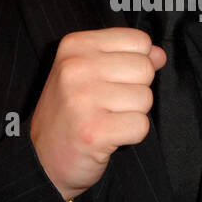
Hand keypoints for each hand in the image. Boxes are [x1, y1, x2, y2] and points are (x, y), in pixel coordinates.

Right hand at [30, 27, 166, 201]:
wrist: (42, 161)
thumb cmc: (70, 114)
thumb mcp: (90, 74)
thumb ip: (126, 58)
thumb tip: (159, 54)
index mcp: (75, 46)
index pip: (139, 41)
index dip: (136, 63)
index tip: (113, 80)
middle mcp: (75, 67)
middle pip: (145, 69)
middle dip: (136, 90)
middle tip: (108, 105)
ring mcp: (82, 98)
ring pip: (145, 98)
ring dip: (132, 114)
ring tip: (106, 120)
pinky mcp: (93, 130)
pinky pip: (141, 125)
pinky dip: (131, 135)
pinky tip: (109, 136)